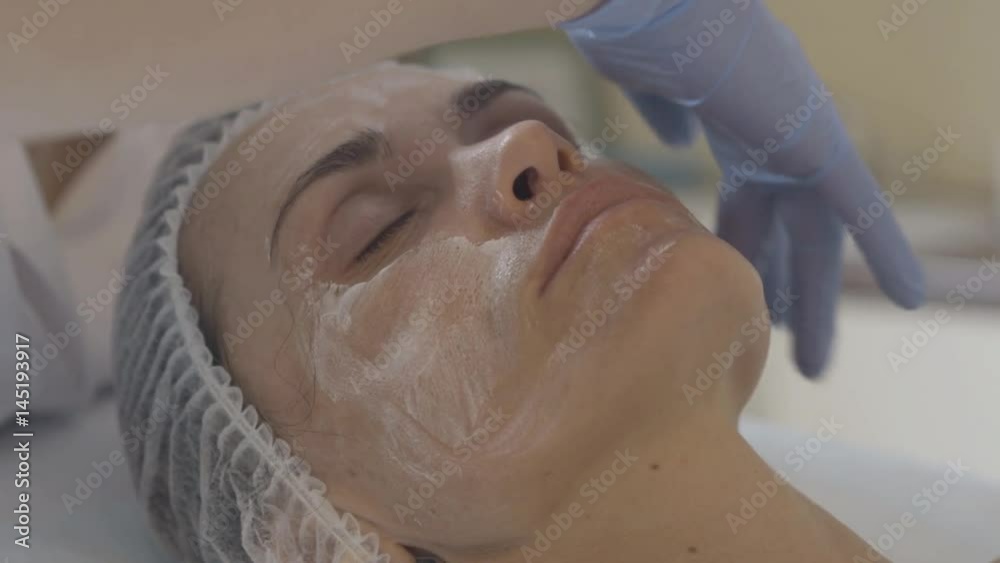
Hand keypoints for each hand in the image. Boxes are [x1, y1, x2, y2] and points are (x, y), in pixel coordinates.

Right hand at [560, 0, 924, 376]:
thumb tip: (669, 140)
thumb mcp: (648, 88)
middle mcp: (774, 144)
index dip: (744, 260)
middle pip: (783, 239)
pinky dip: (889, 255)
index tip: (741, 297)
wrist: (658, 8)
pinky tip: (912, 300)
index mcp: (734, 133)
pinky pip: (864, 212)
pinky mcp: (822, 145)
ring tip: (816, 367)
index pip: (744, 213)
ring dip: (820, 305)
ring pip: (820, 243)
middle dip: (782, 294)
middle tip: (782, 349)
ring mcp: (800, 145)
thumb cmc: (639, 36)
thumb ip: (664, 117)